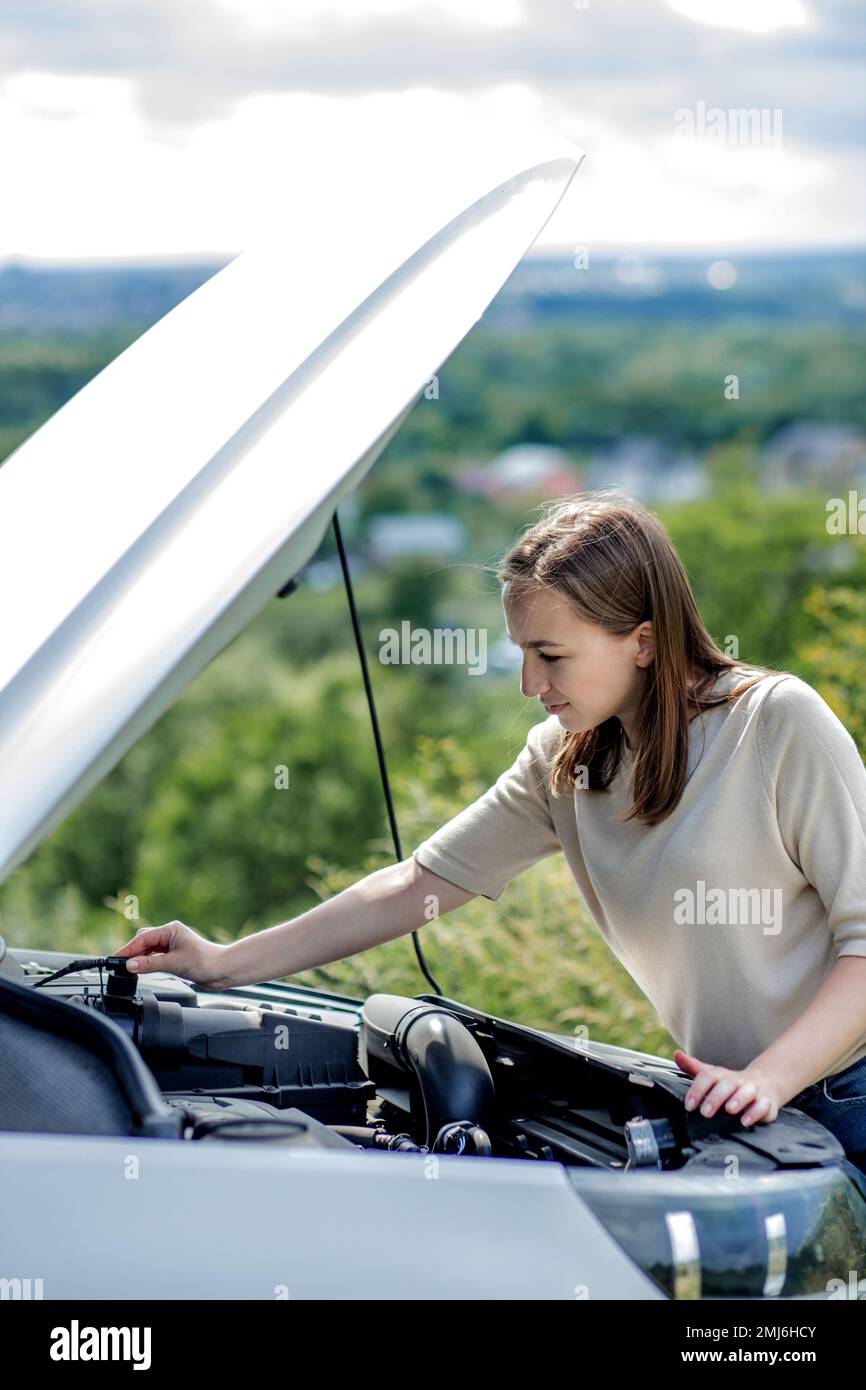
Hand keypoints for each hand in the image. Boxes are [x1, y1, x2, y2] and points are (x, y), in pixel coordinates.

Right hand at [114, 920, 231, 988]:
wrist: (223, 970)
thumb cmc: (205, 961)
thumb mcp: (174, 963)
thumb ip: (150, 964)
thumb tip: (130, 965)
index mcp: (170, 930)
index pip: (143, 938)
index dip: (127, 949)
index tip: (115, 959)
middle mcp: (170, 936)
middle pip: (143, 942)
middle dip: (131, 953)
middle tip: (119, 966)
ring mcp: (172, 946)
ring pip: (148, 950)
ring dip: (139, 959)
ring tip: (128, 969)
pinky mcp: (174, 957)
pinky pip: (154, 958)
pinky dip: (146, 963)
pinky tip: (141, 970)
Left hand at [674, 1049, 782, 1126]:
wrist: (764, 1083)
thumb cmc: (732, 1083)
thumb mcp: (712, 1075)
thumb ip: (693, 1067)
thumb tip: (677, 1055)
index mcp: (722, 1075)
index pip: (708, 1076)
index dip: (697, 1090)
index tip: (689, 1105)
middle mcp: (737, 1081)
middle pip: (727, 1084)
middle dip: (715, 1097)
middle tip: (705, 1112)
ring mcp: (753, 1090)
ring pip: (747, 1092)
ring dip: (738, 1100)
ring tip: (729, 1109)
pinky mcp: (766, 1102)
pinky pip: (763, 1105)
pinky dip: (755, 1112)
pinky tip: (746, 1120)